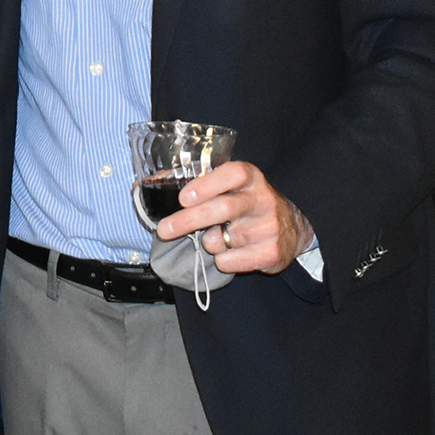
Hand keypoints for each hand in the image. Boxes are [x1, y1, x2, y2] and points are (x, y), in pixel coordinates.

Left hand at [157, 160, 315, 275]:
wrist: (290, 228)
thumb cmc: (246, 203)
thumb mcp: (229, 186)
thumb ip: (196, 183)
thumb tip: (145, 184)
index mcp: (250, 177)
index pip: (233, 174)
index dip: (207, 185)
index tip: (183, 198)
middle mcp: (262, 199)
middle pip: (222, 209)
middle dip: (188, 220)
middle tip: (164, 229)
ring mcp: (269, 227)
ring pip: (220, 239)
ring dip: (208, 241)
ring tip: (219, 235)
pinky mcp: (271, 253)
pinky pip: (229, 261)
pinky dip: (221, 259)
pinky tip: (232, 250)